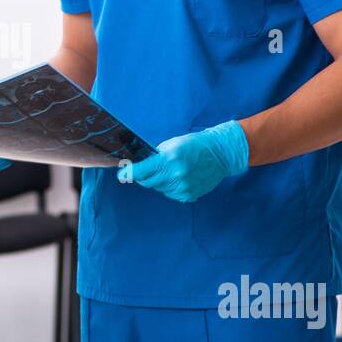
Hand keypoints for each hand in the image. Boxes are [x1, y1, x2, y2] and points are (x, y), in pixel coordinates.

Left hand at [126, 120, 248, 202]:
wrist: (220, 154)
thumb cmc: (194, 145)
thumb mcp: (171, 145)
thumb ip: (155, 157)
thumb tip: (139, 166)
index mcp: (168, 160)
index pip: (141, 171)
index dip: (128, 173)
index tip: (121, 174)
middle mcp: (175, 175)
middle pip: (147, 182)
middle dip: (144, 176)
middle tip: (147, 170)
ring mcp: (182, 188)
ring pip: (159, 189)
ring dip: (159, 181)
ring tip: (171, 171)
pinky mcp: (189, 196)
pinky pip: (171, 194)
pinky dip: (170, 187)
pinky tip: (180, 178)